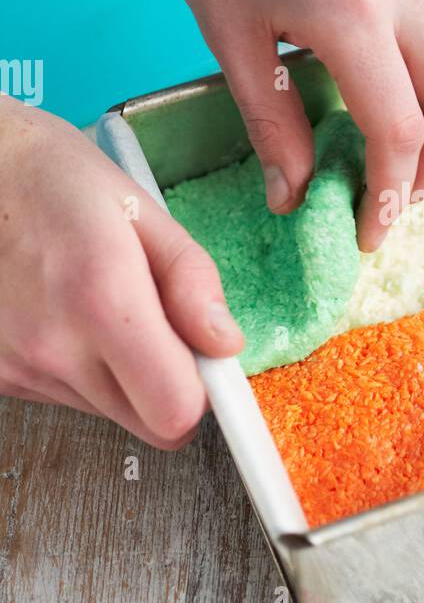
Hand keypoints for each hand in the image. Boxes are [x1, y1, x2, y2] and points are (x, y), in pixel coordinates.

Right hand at [0, 97, 242, 446]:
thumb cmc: (53, 179)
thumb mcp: (140, 208)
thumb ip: (190, 280)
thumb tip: (224, 345)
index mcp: (101, 298)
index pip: (175, 412)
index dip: (201, 392)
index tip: (205, 360)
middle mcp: (52, 346)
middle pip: (147, 423)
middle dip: (167, 385)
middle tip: (156, 324)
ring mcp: (16, 366)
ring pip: (108, 411)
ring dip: (121, 375)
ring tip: (98, 305)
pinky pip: (65, 395)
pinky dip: (79, 368)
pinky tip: (62, 314)